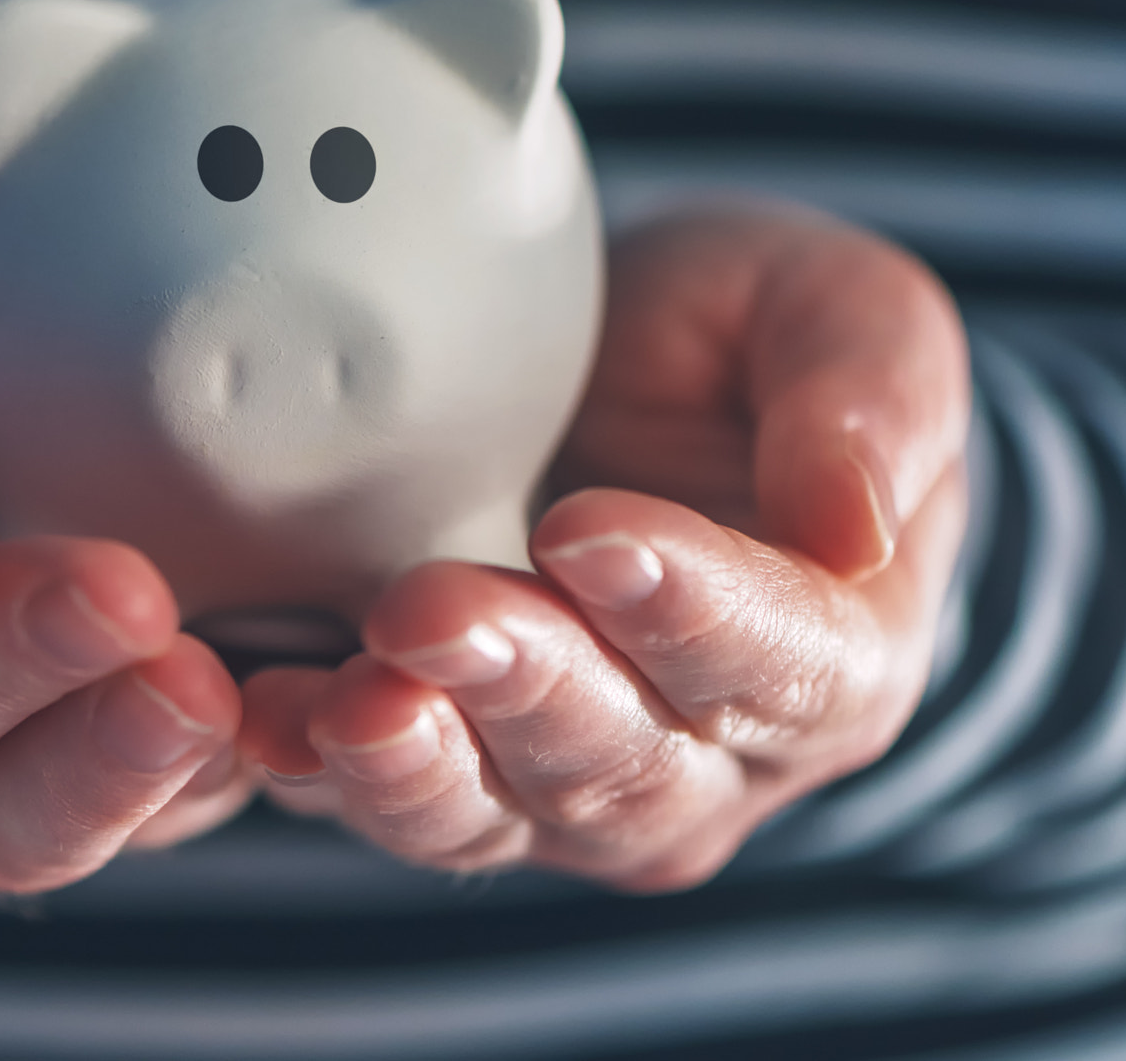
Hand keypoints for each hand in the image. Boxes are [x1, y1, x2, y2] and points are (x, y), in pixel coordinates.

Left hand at [239, 206, 970, 888]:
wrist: (628, 381)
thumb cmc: (749, 348)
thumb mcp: (839, 316)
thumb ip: (869, 399)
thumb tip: (859, 522)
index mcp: (838, 658)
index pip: (780, 660)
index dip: (688, 606)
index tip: (593, 534)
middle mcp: (709, 760)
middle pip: (622, 758)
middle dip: (521, 687)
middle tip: (430, 611)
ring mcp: (569, 786)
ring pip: (497, 809)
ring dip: (415, 762)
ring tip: (344, 703)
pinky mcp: (450, 767)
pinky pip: (386, 795)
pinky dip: (316, 771)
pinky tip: (257, 723)